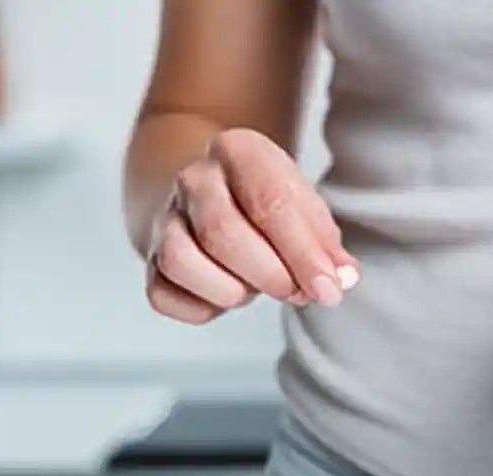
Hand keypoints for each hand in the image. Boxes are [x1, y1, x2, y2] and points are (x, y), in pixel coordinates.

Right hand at [147, 128, 359, 324]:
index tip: (329, 288)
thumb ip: (326, 242)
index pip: (270, 204)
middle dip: (270, 275)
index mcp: (238, 151)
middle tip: (297, 292)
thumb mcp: (304, 206)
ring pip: (182, 261)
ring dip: (230, 291)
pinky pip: (163, 293)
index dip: (303, 254)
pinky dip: (201, 307)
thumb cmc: (266, 202)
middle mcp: (194, 178)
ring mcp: (165, 217)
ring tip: (255, 288)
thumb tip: (342, 277)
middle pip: (222, 233)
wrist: (210, 195)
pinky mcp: (150, 257)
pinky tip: (224, 296)